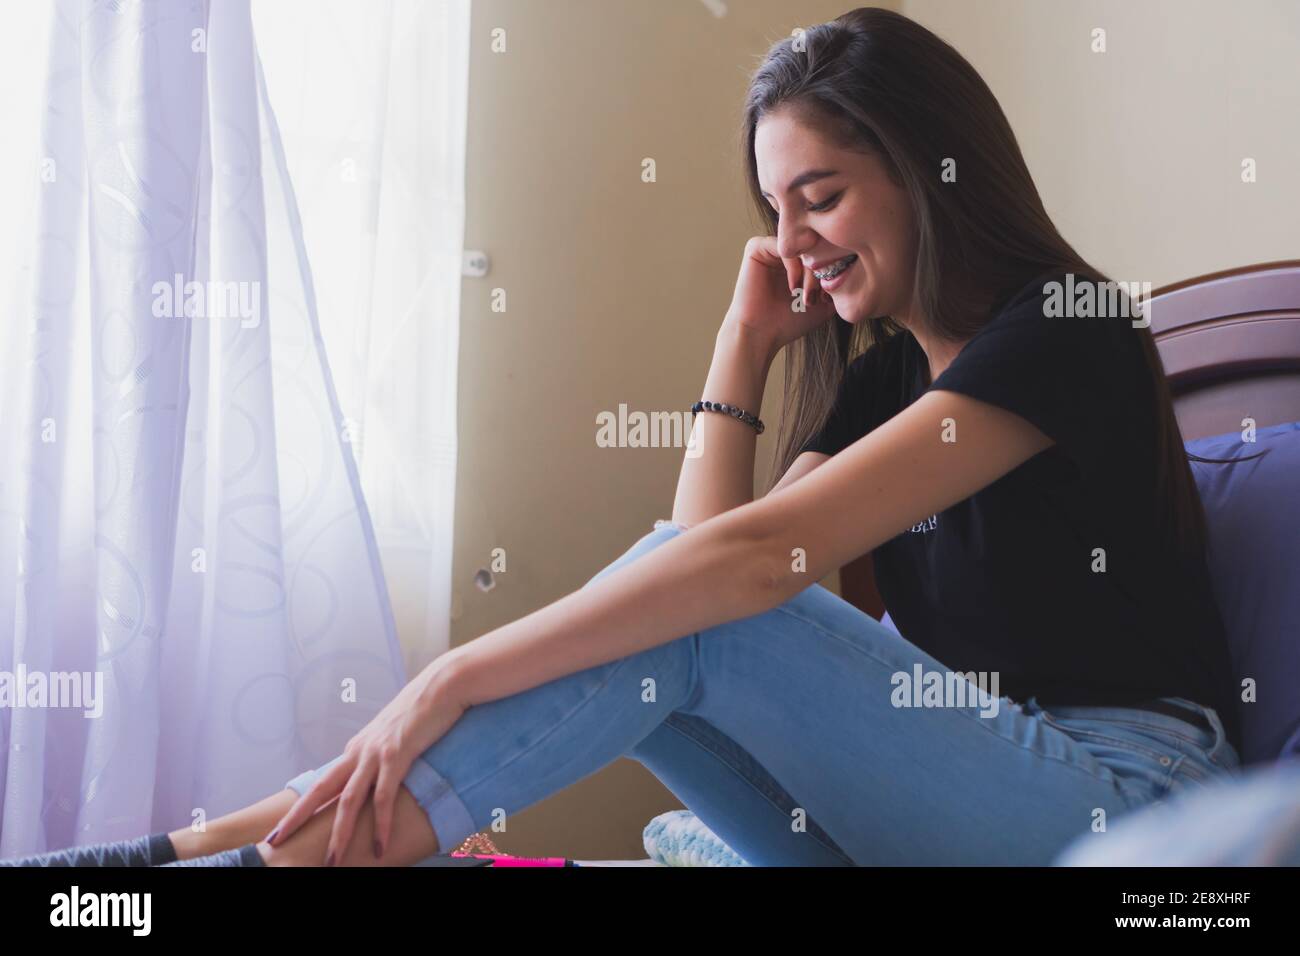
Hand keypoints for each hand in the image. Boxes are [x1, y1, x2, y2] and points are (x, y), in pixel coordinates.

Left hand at [265, 654, 469, 864]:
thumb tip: (381, 773)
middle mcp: (359, 752)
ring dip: (340, 833)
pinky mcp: (397, 755)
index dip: (300, 807)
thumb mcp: (394, 735)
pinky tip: (380, 846)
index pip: (322, 783)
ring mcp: (375, 753)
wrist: (442, 685)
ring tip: (332, 861)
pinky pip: (384, 796)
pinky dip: (381, 824)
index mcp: (356, 749)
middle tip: (275, 844)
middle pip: (321, 791)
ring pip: (349, 800)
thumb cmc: (423, 710)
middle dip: (296, 818)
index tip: (280, 828)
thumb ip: (382, 754)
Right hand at [723, 235, 840, 354]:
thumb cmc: (789, 321)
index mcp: (798, 258)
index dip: (833, 268)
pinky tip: (793, 287)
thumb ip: (838, 282)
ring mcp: (770, 247)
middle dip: (822, 270)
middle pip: (814, 245)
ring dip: (809, 271)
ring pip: (801, 246)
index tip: (831, 295)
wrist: (760, 334)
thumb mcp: (824, 302)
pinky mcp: (756, 247)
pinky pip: (783, 246)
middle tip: (820, 296)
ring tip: (807, 296)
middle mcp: (784, 250)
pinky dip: (793, 266)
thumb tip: (858, 266)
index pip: (824, 248)